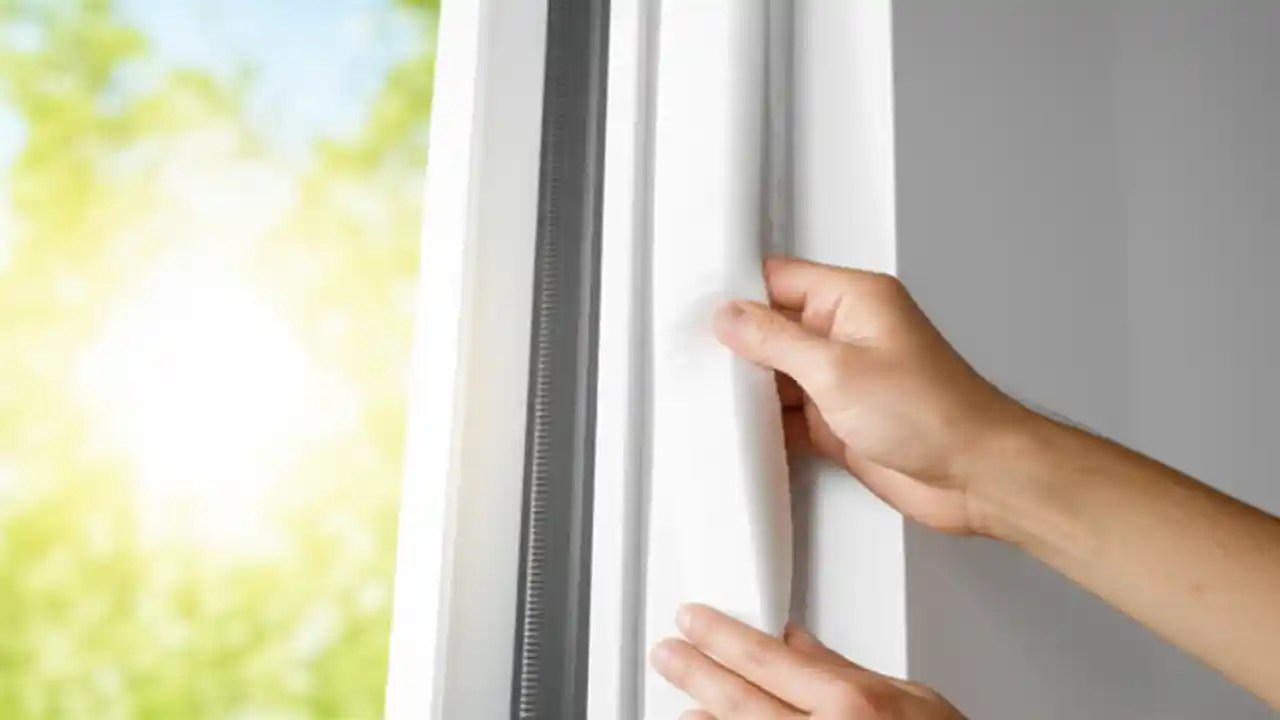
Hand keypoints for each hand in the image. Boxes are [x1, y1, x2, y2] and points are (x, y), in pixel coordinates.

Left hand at [651, 603, 965, 718]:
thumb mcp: (911, 699)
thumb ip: (843, 669)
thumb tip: (795, 641)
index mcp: (853, 705)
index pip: (766, 659)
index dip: (721, 636)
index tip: (694, 620)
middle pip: (739, 701)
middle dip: (696, 672)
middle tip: (668, 653)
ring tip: (683, 707)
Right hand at [713, 257, 1029, 534]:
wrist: (977, 476)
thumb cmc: (937, 414)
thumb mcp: (837, 369)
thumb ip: (776, 342)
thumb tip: (732, 318)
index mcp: (855, 300)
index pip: (779, 279)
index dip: (738, 294)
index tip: (702, 314)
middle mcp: (849, 334)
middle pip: (774, 329)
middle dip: (740, 347)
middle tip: (701, 361)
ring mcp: (845, 378)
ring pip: (779, 375)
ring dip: (753, 390)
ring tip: (718, 399)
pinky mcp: (842, 420)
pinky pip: (791, 414)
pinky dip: (769, 424)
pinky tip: (747, 431)